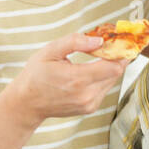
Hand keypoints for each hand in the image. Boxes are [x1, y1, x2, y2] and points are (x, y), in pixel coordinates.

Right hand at [8, 32, 126, 124]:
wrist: (27, 103)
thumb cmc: (36, 75)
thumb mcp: (50, 51)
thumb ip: (74, 42)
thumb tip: (98, 40)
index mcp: (77, 79)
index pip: (113, 67)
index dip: (121, 54)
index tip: (121, 43)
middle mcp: (86, 95)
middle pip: (115, 73)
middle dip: (116, 58)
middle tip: (111, 45)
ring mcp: (89, 104)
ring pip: (111, 81)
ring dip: (109, 68)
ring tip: (99, 57)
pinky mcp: (90, 108)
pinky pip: (104, 89)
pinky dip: (102, 78)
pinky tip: (90, 72)